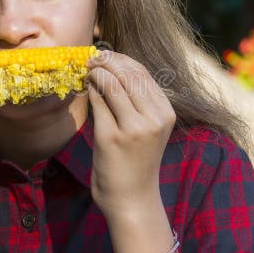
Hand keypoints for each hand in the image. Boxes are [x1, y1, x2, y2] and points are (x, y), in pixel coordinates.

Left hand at [85, 50, 176, 217]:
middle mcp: (154, 119)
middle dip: (107, 61)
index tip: (105, 54)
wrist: (132, 198)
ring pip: (113, 84)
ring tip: (88, 70)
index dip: (121, 59)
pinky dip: (91, 90)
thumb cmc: (135, 161)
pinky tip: (87, 88)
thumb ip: (136, 101)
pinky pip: (99, 103)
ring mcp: (134, 128)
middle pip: (129, 75)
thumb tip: (113, 66)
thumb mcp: (146, 128)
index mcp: (166, 114)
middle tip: (92, 58)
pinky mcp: (112, 137)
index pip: (143, 74)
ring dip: (97, 72)